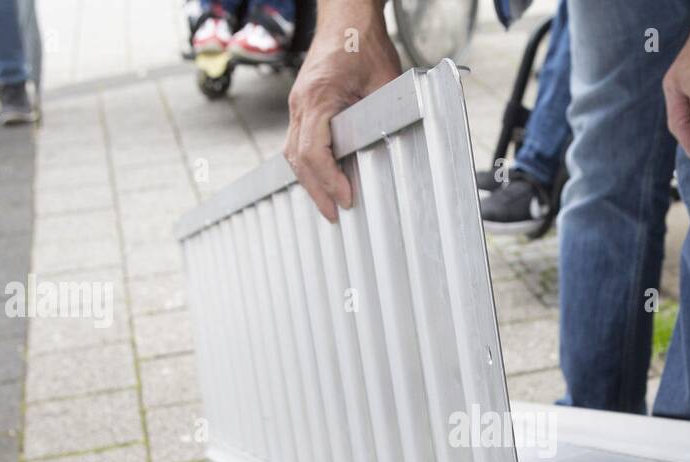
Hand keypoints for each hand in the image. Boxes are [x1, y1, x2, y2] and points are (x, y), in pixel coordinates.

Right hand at [285, 0, 400, 220]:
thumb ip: (386, 114)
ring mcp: (298, 104)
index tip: (346, 199)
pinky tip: (322, 180)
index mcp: (318, 97)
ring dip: (309, 182)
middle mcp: (301, 102)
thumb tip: (396, 146)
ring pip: (293, 152)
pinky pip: (297, 141)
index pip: (313, 150)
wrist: (346, 17)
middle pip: (297, 158)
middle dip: (316, 191)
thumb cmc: (363, 43)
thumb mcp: (385, 80)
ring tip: (328, 205)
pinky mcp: (302, 105)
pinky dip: (308, 165)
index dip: (328, 180)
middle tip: (334, 215)